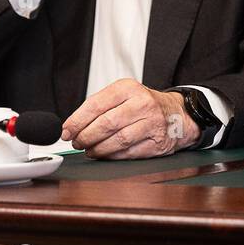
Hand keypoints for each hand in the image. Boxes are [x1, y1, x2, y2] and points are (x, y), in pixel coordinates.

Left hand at [61, 79, 201, 158]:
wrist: (177, 114)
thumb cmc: (144, 106)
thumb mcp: (123, 95)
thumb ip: (98, 107)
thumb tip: (71, 127)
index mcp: (129, 88)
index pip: (96, 104)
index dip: (77, 121)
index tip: (66, 131)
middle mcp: (143, 103)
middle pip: (106, 124)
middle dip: (86, 136)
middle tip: (77, 142)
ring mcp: (152, 123)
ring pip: (118, 140)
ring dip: (98, 149)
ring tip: (89, 150)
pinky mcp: (157, 142)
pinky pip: (129, 153)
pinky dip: (113, 156)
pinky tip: (105, 154)